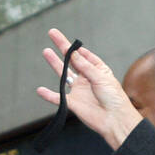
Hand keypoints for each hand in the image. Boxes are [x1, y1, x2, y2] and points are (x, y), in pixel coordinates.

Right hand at [37, 29, 142, 149]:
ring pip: (63, 74)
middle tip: (52, 34)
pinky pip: (58, 98)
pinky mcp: (73, 103)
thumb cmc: (114, 98)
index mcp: (98, 70)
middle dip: (62, 47)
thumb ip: (85, 66)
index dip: (76, 48)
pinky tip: (40, 90)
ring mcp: (79, 90)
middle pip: (71, 60)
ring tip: (46, 52)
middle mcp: (87, 78)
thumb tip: (73, 54)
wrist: (115, 120)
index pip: (84, 55)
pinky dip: (49, 95)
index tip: (69, 41)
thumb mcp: (101, 77)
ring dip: (55, 63)